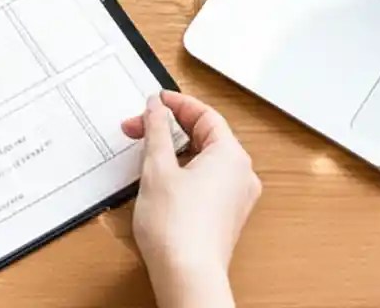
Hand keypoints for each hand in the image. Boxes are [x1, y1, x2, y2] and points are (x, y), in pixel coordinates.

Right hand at [121, 92, 261, 307]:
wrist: (186, 277)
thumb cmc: (176, 229)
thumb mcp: (157, 168)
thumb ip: (157, 131)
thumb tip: (156, 108)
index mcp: (232, 156)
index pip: (205, 115)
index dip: (176, 104)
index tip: (154, 101)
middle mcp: (241, 174)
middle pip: (205, 136)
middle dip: (170, 129)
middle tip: (138, 128)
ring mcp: (236, 197)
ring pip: (204, 159)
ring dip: (175, 150)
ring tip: (145, 152)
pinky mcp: (226, 215)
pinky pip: (207, 180)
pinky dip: (184, 170)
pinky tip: (160, 178)